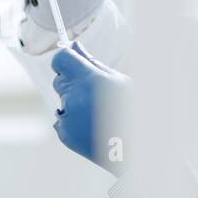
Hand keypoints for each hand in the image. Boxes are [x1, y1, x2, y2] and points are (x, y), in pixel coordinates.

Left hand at [52, 43, 130, 174]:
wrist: (137, 152)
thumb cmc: (134, 113)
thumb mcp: (120, 82)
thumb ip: (93, 63)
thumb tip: (75, 46)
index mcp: (89, 80)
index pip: (61, 59)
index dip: (66, 60)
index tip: (72, 62)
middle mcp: (74, 98)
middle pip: (60, 80)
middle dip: (73, 82)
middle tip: (95, 93)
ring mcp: (67, 118)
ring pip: (62, 101)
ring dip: (74, 103)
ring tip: (98, 114)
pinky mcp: (64, 134)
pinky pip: (61, 120)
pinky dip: (73, 121)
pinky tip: (92, 127)